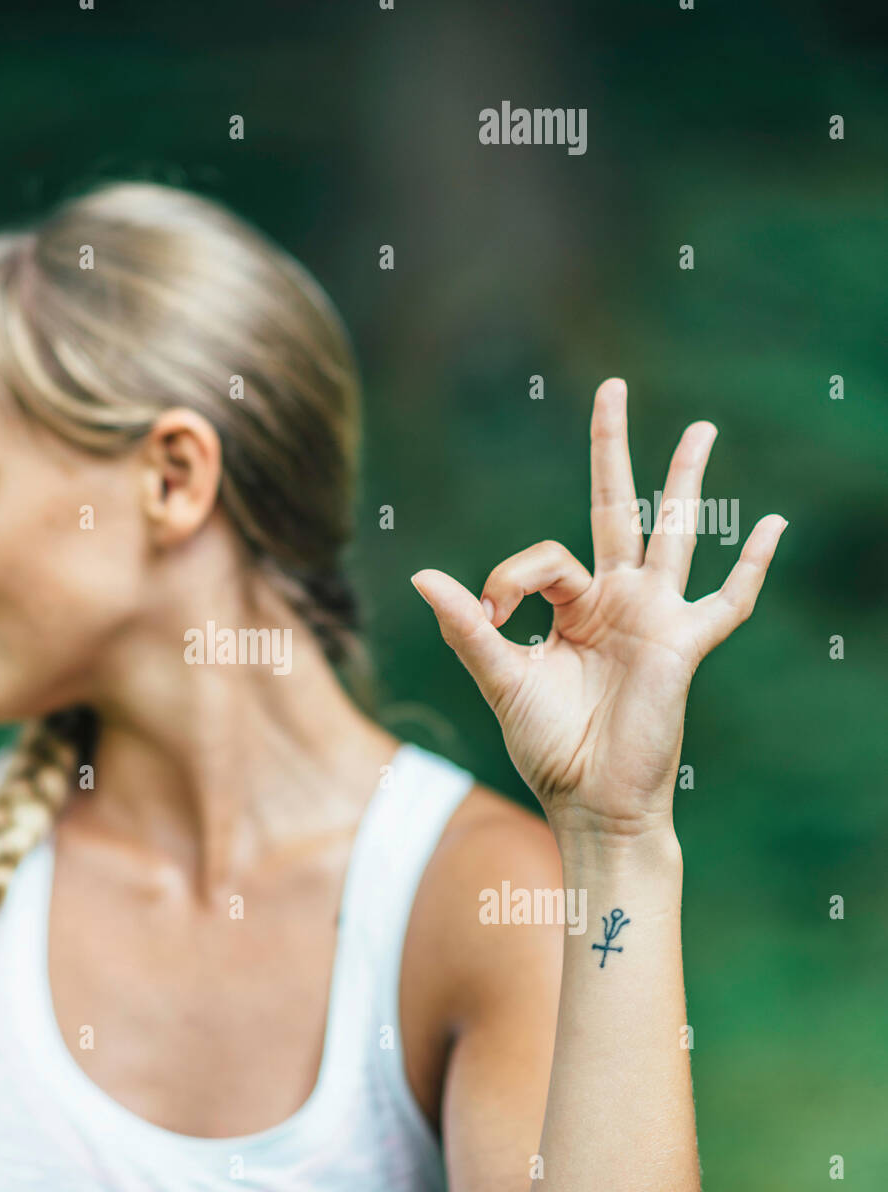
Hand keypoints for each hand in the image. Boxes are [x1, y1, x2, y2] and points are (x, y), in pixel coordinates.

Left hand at [411, 378, 786, 839]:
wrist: (591, 802)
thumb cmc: (548, 745)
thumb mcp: (501, 678)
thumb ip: (469, 627)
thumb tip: (422, 575)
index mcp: (570, 606)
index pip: (542, 557)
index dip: (510, 579)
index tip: (493, 620)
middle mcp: (614, 601)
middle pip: (615, 507)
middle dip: (612, 449)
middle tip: (610, 387)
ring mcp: (654, 618)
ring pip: (673, 533)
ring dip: (685, 481)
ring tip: (699, 429)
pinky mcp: (683, 645)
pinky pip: (727, 601)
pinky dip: (751, 567)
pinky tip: (771, 526)